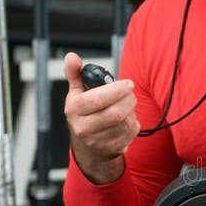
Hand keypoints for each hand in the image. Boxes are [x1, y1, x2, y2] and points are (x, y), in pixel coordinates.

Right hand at [64, 51, 139, 184]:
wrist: (88, 146)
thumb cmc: (84, 114)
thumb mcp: (76, 93)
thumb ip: (75, 74)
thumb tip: (71, 57)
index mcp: (74, 109)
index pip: (98, 99)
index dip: (116, 90)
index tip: (128, 83)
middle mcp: (83, 127)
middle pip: (116, 113)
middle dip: (128, 100)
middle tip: (130, 93)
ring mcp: (98, 140)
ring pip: (126, 122)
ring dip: (132, 111)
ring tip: (126, 105)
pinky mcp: (112, 149)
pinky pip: (131, 132)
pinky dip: (134, 122)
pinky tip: (127, 119)